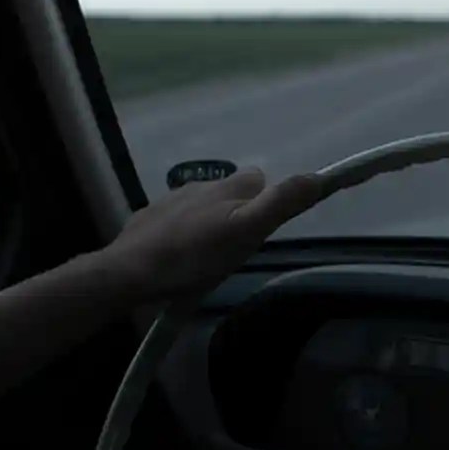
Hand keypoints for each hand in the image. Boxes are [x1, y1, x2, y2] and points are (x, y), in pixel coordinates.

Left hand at [100, 168, 323, 301]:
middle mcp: (200, 186)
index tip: (260, 230)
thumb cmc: (194, 256)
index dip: (266, 200)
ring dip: (210, 223)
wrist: (131, 271)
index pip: (259, 180)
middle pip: (230, 192)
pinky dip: (183, 233)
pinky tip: (179, 258)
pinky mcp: (149, 219)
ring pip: (202, 206)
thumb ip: (281, 204)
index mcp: (227, 188)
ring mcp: (171, 201)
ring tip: (207, 257)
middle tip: (236, 248)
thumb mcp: (246, 232)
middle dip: (237, 212)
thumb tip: (317, 177)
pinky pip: (175, 220)